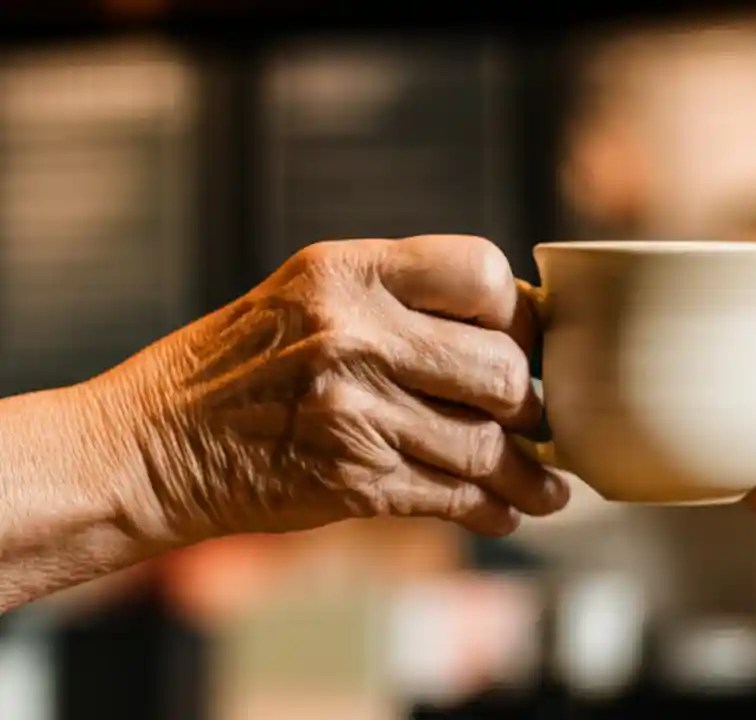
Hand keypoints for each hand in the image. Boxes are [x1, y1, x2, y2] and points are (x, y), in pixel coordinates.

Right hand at [94, 235, 567, 545]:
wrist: (148, 445)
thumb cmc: (236, 364)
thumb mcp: (306, 295)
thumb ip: (399, 299)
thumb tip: (510, 325)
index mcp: (347, 272)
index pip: (482, 272)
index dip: (517, 311)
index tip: (521, 339)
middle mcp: (355, 336)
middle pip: (499, 368)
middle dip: (529, 401)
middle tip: (534, 418)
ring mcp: (354, 411)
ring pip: (486, 445)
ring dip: (528, 473)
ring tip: (548, 487)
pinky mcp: (352, 480)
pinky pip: (453, 497)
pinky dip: (492, 509)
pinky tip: (506, 511)